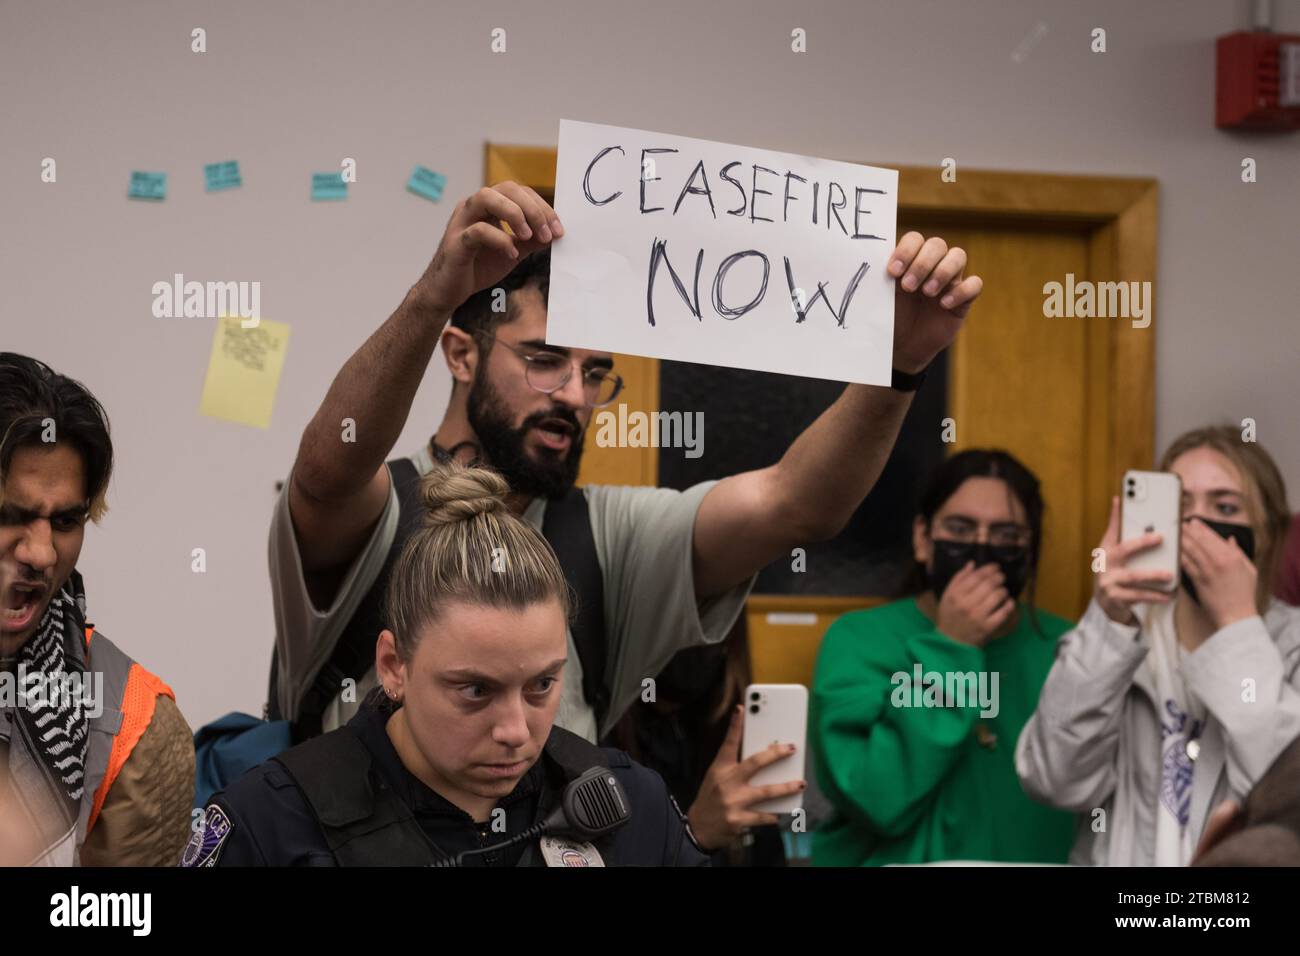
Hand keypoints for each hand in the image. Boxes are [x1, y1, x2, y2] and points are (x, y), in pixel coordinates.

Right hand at [411, 182, 562, 315]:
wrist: (449, 291)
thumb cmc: (477, 268)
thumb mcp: (512, 252)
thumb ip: (530, 241)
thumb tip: (554, 233)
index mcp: (488, 207)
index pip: (519, 192)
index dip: (542, 207)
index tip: (558, 230)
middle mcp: (473, 207)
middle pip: (506, 188)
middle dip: (532, 209)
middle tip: (547, 234)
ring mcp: (461, 222)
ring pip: (486, 197)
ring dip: (514, 214)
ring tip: (529, 237)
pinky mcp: (455, 242)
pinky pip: (477, 231)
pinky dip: (499, 240)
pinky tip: (511, 255)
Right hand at [687, 706, 803, 850]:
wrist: (698, 827)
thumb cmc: (712, 797)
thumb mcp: (716, 776)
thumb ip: (736, 766)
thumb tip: (763, 755)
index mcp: (720, 768)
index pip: (728, 743)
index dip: (735, 725)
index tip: (742, 708)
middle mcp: (727, 782)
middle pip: (754, 763)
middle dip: (775, 754)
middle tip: (791, 748)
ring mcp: (733, 802)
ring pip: (766, 792)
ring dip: (786, 788)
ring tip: (800, 784)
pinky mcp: (738, 820)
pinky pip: (763, 816)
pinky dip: (773, 815)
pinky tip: (780, 813)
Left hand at [888, 232, 982, 373]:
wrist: (902, 347)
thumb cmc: (890, 318)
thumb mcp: (881, 298)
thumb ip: (878, 279)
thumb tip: (869, 263)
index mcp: (910, 259)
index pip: (914, 239)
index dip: (906, 251)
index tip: (892, 272)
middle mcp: (932, 264)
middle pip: (937, 244)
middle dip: (922, 263)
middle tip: (908, 287)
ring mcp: (950, 280)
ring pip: (958, 255)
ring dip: (942, 272)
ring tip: (927, 293)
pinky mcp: (964, 299)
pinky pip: (975, 284)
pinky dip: (961, 291)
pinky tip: (944, 305)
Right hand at [935, 561, 1014, 647]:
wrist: (952, 641)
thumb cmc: (950, 615)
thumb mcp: (948, 595)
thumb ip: (958, 579)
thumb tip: (972, 564)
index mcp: (955, 595)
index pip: (976, 577)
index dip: (988, 569)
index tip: (995, 566)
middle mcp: (966, 604)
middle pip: (988, 585)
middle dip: (998, 577)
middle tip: (1001, 576)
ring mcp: (978, 616)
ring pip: (997, 596)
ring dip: (1003, 590)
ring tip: (1003, 590)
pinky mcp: (988, 627)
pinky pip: (1003, 612)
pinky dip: (1009, 605)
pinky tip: (1009, 601)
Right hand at [1094, 495, 1172, 625]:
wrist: (1106, 603)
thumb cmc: (1115, 571)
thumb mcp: (1114, 551)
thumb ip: (1119, 530)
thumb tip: (1118, 500)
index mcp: (1106, 550)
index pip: (1112, 530)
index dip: (1116, 516)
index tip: (1123, 500)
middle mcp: (1104, 564)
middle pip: (1122, 550)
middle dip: (1141, 543)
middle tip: (1160, 538)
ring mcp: (1108, 582)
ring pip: (1133, 577)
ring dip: (1153, 575)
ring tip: (1170, 574)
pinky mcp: (1115, 599)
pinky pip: (1138, 596)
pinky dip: (1155, 596)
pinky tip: (1169, 595)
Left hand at [1181, 518, 1257, 630]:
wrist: (1237, 615)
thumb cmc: (1244, 594)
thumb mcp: (1249, 570)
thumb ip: (1239, 553)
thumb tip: (1230, 539)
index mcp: (1233, 557)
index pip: (1214, 537)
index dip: (1202, 528)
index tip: (1193, 522)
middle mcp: (1220, 561)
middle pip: (1200, 540)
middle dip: (1188, 530)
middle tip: (1178, 522)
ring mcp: (1208, 570)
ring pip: (1191, 550)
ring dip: (1181, 539)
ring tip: (1174, 531)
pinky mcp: (1198, 580)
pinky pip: (1186, 564)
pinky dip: (1179, 555)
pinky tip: (1172, 549)